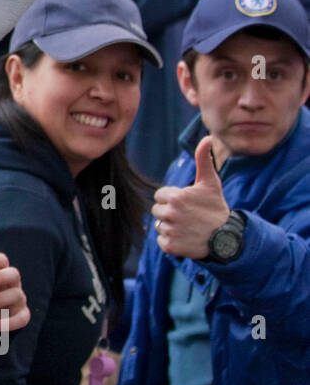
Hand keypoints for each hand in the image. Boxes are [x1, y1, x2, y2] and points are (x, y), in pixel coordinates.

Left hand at [152, 135, 231, 259]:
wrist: (227, 238)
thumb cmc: (216, 208)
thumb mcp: (210, 183)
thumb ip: (204, 160)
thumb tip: (207, 137)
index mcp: (176, 197)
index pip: (160, 195)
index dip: (172, 198)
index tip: (187, 203)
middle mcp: (170, 213)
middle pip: (157, 210)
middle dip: (170, 212)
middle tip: (188, 216)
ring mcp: (170, 230)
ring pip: (160, 225)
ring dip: (171, 226)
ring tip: (188, 227)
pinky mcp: (170, 246)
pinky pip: (162, 241)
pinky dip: (171, 241)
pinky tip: (186, 238)